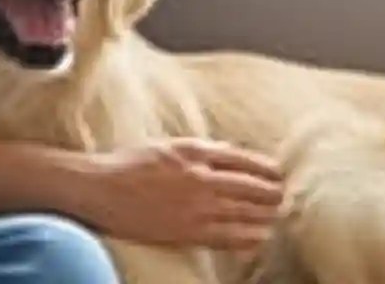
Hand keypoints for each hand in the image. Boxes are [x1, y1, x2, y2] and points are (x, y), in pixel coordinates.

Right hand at [76, 138, 284, 250]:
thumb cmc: (130, 163)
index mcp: (195, 152)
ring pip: (244, 213)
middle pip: (250, 188)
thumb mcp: (169, 145)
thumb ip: (201, 149)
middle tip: (283, 196)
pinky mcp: (187, 231)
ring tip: (276, 216)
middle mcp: (200, 179)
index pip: (243, 160)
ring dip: (265, 215)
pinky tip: (258, 238)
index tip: (277, 173)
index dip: (266, 169)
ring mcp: (195, 207)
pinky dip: (247, 237)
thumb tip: (230, 152)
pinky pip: (226, 237)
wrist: (101, 189)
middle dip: (272, 193)